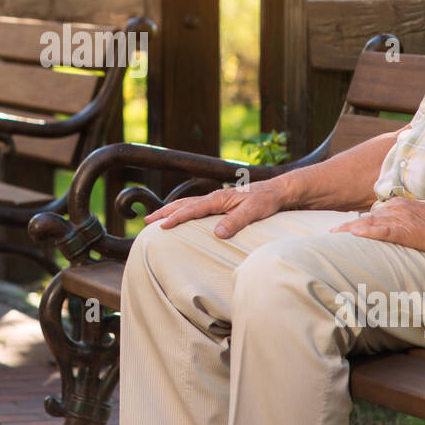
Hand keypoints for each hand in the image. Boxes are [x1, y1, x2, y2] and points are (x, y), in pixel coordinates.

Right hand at [144, 179, 285, 238]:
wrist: (278, 191)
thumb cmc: (267, 201)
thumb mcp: (254, 212)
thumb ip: (236, 222)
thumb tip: (217, 234)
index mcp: (219, 198)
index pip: (192, 209)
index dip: (176, 218)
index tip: (161, 226)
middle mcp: (214, 197)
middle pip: (183, 204)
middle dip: (164, 212)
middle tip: (146, 221)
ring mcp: (216, 200)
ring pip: (187, 204)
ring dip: (170, 211)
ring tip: (155, 219)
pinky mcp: (220, 204)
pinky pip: (196, 207)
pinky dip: (183, 211)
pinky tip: (180, 217)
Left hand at [330, 198, 424, 255]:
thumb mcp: (418, 223)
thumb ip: (402, 226)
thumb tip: (392, 236)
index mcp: (396, 206)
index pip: (369, 215)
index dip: (353, 224)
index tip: (337, 232)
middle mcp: (395, 209)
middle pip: (363, 218)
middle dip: (344, 227)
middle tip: (326, 235)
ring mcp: (400, 218)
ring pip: (368, 223)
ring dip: (348, 230)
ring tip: (330, 237)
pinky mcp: (406, 230)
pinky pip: (382, 230)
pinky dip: (367, 232)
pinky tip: (353, 234)